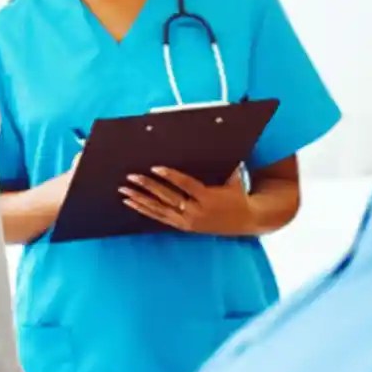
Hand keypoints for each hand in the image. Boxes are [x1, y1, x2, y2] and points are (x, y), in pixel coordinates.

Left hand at [119, 166, 256, 235]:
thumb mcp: (235, 179)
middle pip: (168, 197)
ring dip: (140, 200)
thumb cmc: (238, 195)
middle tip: (132, 176)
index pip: (185, 185)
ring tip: (124, 191)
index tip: (155, 167)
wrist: (247, 221)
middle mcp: (196, 211)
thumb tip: (219, 144)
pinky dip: (145, 210)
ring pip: (159, 210)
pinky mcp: (183, 226)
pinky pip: (160, 218)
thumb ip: (226, 165)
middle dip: (148, 186)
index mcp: (208, 198)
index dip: (170, 176)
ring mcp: (188, 221)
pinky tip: (132, 204)